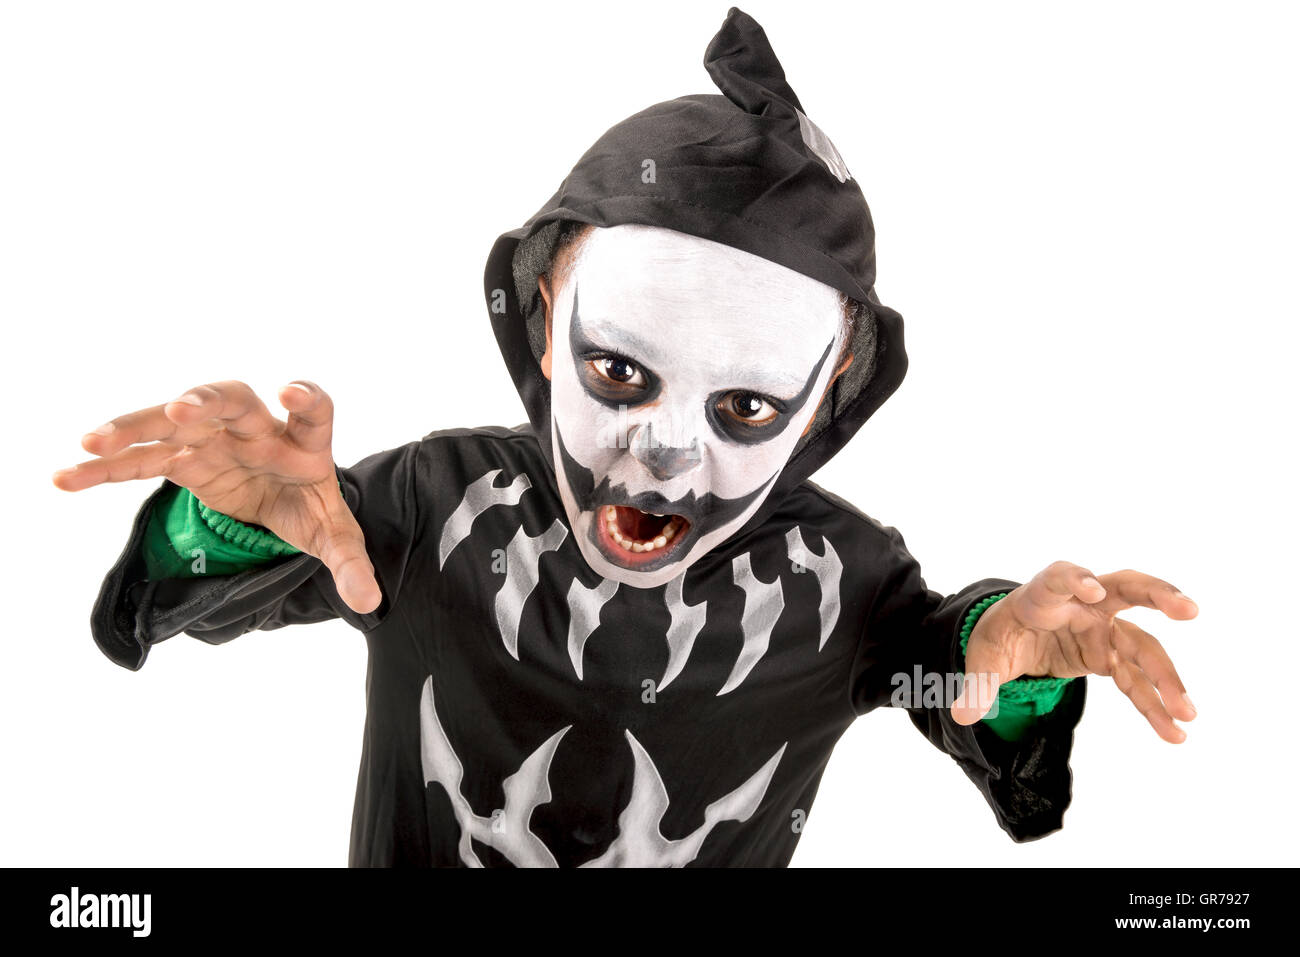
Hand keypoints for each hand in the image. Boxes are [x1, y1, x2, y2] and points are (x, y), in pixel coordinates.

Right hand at [52, 380, 381, 614]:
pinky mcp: (184, 457)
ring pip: (173, 423)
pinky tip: (67, 476)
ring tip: (93, 443)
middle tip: (182, 408)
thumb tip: (369, 601)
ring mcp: (216, 437)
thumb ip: (351, 564)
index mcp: (306, 442)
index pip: (315, 411)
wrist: (282, 498)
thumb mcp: (333, 535)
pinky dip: (107, 467)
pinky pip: (142, 458)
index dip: (306, 398)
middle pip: (234, 400)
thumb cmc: (309, 505)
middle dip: (208, 401)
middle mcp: (259, 428)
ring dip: (134, 427)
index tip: (292, 392)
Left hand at [952, 561, 1197, 742]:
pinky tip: (1174, 730)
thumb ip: (976, 684)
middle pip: (1125, 588)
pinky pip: (1136, 678)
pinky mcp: (1110, 654)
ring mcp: (1103, 628)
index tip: (1092, 589)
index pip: (1059, 578)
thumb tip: (961, 714)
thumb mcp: (983, 658)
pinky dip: (1154, 703)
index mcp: (1043, 596)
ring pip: (1142, 644)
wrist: (1015, 637)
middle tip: (1188, 609)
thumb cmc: (1001, 636)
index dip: (1075, 579)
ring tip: (1189, 711)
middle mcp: (1082, 605)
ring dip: (1166, 676)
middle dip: (1157, 595)